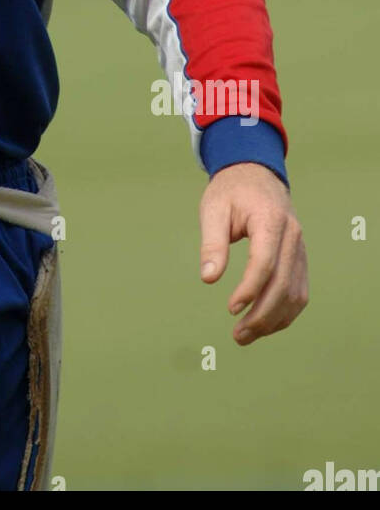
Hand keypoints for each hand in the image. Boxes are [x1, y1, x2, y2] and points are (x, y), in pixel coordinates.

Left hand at [198, 161, 308, 346]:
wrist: (256, 174)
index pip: (265, 262)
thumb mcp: (213, 209)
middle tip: (237, 335)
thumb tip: (209, 277)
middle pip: (283, 284)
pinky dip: (284, 312)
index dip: (249, 289)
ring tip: (246, 335)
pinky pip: (299, 291)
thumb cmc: (231, 191)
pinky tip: (264, 324)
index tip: (230, 308)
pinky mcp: (300, 258)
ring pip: (295, 293)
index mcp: (270, 220)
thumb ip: (212, 242)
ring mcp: (300, 248)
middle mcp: (292, 236)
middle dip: (262, 315)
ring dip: (273, 320)